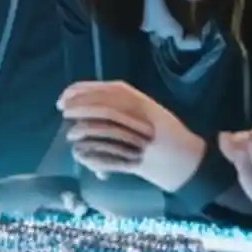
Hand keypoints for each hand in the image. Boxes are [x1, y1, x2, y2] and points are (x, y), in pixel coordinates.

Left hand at [60, 81, 205, 192]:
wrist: (188, 161)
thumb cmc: (164, 133)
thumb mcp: (144, 109)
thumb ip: (119, 102)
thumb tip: (82, 99)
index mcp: (141, 101)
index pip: (104, 90)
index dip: (78, 92)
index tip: (63, 99)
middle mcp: (140, 116)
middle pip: (101, 106)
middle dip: (77, 108)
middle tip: (63, 112)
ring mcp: (140, 138)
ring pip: (102, 129)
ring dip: (82, 131)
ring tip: (70, 135)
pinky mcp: (137, 160)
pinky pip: (108, 158)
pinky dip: (91, 157)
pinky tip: (80, 155)